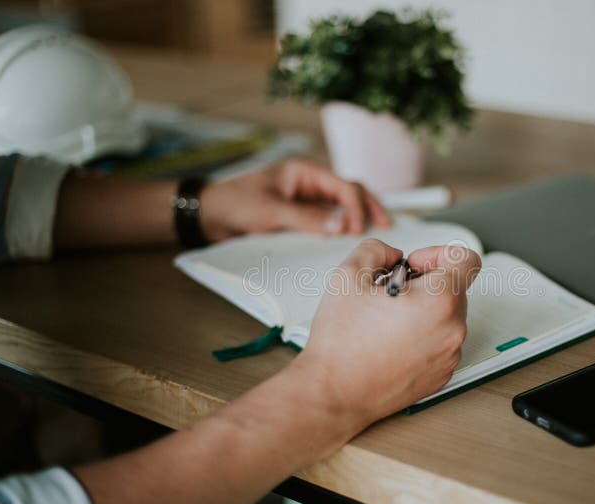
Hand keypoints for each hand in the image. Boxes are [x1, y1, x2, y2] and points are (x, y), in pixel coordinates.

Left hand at [200, 159, 389, 240]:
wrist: (209, 216)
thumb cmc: (235, 203)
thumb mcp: (272, 211)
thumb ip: (307, 218)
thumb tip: (340, 226)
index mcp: (304, 172)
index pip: (342, 186)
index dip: (356, 206)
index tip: (357, 229)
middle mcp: (309, 184)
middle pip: (350, 190)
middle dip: (369, 206)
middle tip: (385, 224)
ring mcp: (306, 200)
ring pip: (342, 204)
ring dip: (359, 215)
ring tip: (375, 230)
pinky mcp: (300, 215)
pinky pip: (327, 219)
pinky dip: (342, 226)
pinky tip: (350, 239)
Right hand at [292, 239, 481, 432]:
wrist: (334, 394)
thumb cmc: (341, 344)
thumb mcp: (349, 275)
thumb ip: (376, 249)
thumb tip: (391, 255)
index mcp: (440, 300)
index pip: (466, 259)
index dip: (437, 254)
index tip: (413, 266)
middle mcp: (452, 329)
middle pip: (455, 288)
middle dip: (424, 283)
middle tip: (389, 294)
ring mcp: (449, 355)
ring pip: (447, 316)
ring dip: (423, 309)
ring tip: (387, 319)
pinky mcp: (441, 375)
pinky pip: (441, 342)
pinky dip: (422, 335)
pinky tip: (391, 341)